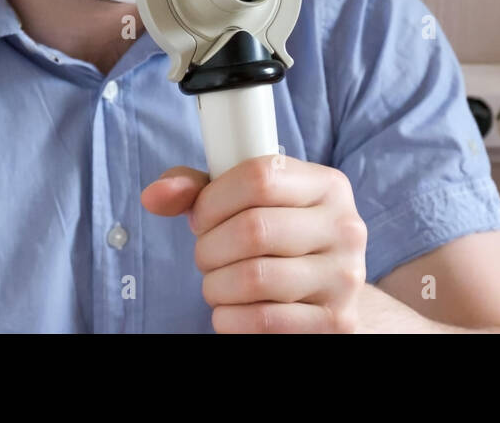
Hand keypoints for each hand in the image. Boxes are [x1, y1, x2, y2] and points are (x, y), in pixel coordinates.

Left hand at [140, 154, 367, 332]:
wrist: (329, 294)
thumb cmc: (279, 239)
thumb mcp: (248, 203)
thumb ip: (199, 190)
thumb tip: (154, 195)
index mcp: (328, 185)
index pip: (260, 177)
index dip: (214, 199)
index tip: (202, 217)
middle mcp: (345, 227)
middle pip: (253, 229)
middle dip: (209, 247)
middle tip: (205, 255)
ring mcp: (344, 277)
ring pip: (253, 277)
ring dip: (215, 285)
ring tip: (217, 282)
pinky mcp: (335, 322)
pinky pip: (262, 320)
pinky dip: (229, 318)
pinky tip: (230, 310)